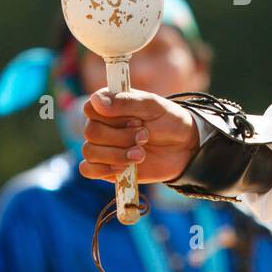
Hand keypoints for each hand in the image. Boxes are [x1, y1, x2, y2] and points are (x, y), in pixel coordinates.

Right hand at [80, 89, 200, 183]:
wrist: (182, 148)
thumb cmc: (167, 120)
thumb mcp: (152, 105)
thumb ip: (126, 102)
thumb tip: (97, 101)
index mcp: (109, 103)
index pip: (90, 107)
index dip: (110, 116)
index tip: (136, 119)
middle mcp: (101, 123)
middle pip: (92, 132)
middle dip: (121, 137)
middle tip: (145, 136)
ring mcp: (102, 146)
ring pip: (90, 152)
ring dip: (118, 155)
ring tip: (141, 154)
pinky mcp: (105, 166)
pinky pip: (88, 170)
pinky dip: (104, 170)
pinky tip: (124, 168)